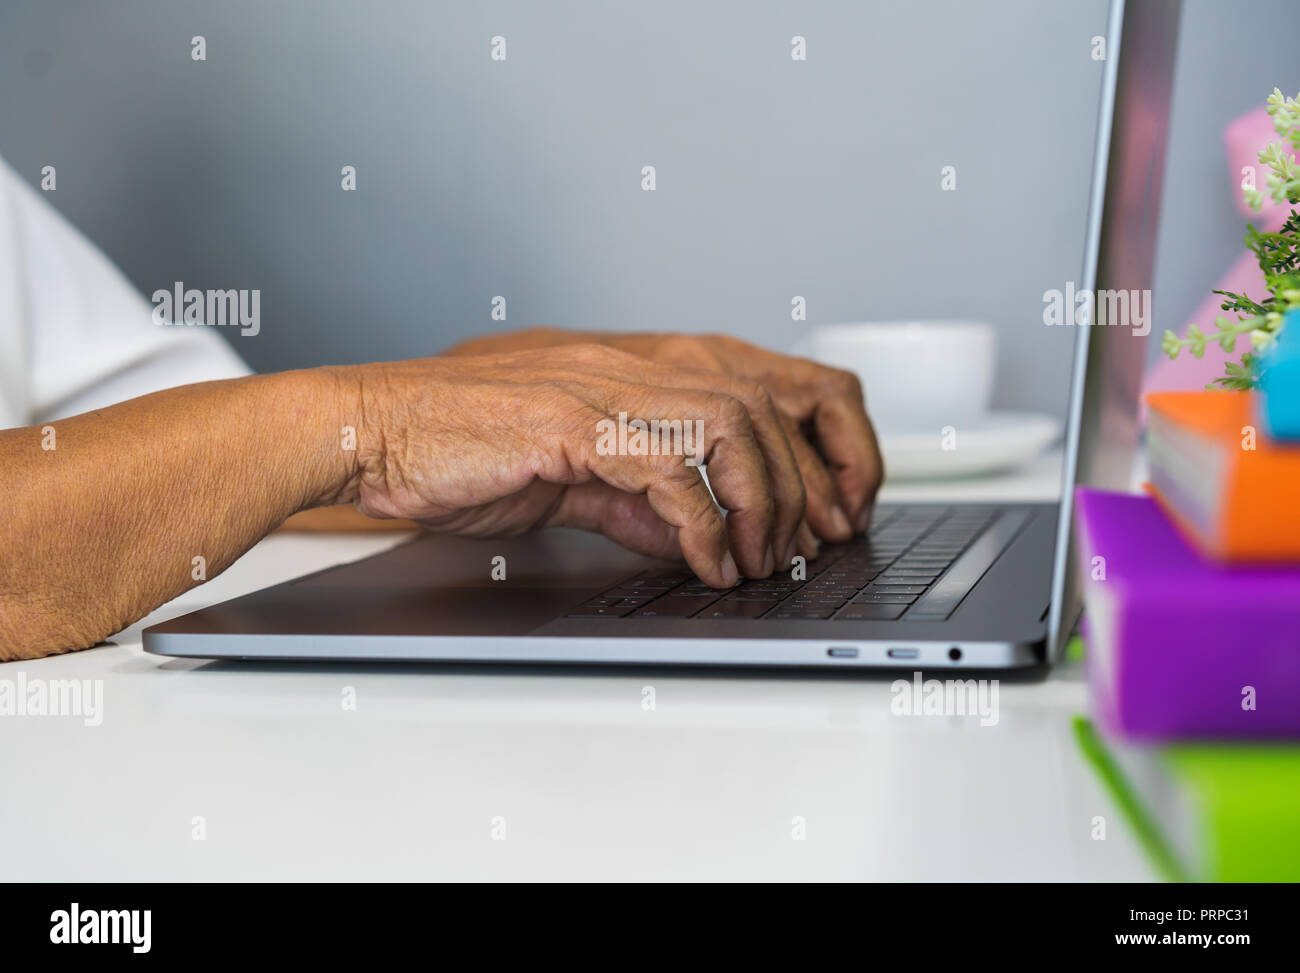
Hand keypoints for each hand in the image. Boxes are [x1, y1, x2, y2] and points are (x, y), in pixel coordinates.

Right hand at [341, 344, 820, 586]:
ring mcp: (601, 385)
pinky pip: (665, 466)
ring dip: (761, 498)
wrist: (371, 434)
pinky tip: (704, 561)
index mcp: (635, 371)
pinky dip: (700, 522)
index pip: (761, 385)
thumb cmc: (457, 449)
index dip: (809, 448)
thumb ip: (638, 499)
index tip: (818, 513)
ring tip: (757, 557)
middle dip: (803, 482)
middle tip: (800, 548)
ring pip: (731, 420)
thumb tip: (695, 535)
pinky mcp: (570, 418)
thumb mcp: (572, 480)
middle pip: (763, 401)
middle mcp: (630, 365)